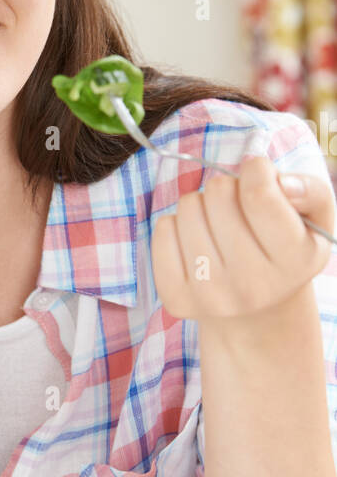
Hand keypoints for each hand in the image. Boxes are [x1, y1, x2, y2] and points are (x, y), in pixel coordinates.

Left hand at [151, 155, 335, 320]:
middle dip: (227, 188)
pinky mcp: (176, 299)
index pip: (258, 194)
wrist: (256, 306)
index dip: (256, 170)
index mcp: (293, 263)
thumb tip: (281, 183)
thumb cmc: (284, 247)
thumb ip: (310, 191)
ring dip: (201, 205)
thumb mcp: (315, 218)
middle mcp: (252, 286)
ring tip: (217, 225)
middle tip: (237, 208)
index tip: (258, 175)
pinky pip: (162, 230)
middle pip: (218, 193)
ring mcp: (210, 296)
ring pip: (188, 207)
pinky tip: (196, 241)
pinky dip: (176, 225)